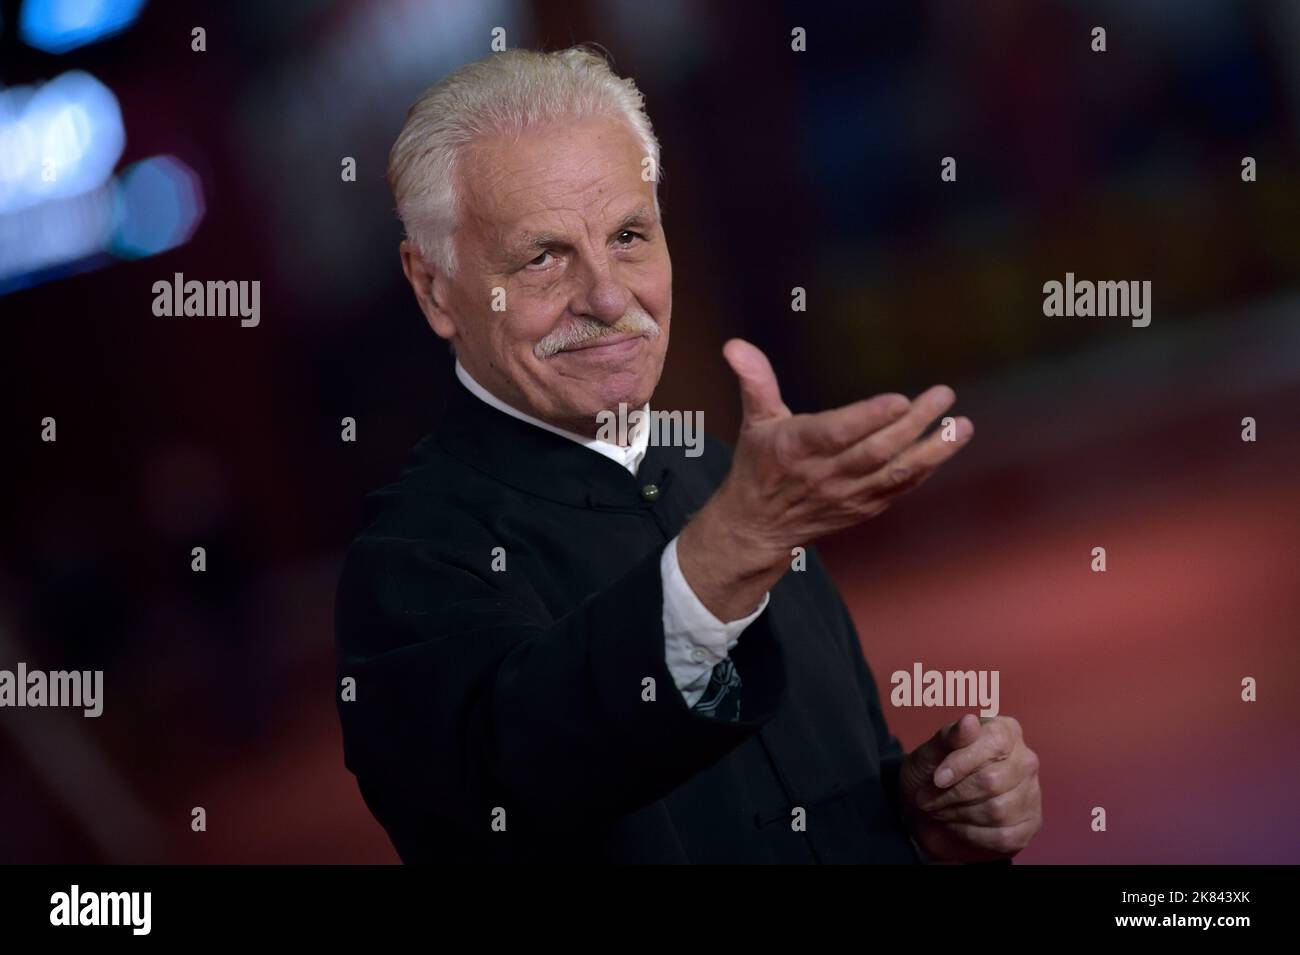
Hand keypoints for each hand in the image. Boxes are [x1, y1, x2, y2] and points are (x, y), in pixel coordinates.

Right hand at [678, 338, 972, 619]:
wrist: (760, 526)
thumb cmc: (760, 463)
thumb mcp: (755, 420)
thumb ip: (754, 380)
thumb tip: (734, 345)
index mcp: (797, 448)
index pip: (837, 434)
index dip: (869, 419)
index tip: (899, 400)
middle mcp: (825, 475)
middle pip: (875, 451)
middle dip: (913, 425)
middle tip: (943, 394)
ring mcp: (849, 494)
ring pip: (895, 473)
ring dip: (933, 450)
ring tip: (962, 426)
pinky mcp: (865, 507)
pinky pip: (900, 486)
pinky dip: (926, 467)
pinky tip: (948, 442)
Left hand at [899, 714, 1042, 862]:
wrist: (927, 809)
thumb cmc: (933, 772)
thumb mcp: (931, 752)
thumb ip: (949, 736)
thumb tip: (970, 722)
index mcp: (1006, 731)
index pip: (994, 742)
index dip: (962, 763)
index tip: (937, 778)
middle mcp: (1026, 760)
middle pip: (993, 781)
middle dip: (954, 794)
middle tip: (926, 798)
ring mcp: (1032, 793)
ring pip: (998, 810)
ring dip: (959, 814)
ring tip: (938, 810)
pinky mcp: (1029, 824)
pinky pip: (1003, 836)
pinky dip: (971, 834)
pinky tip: (956, 825)